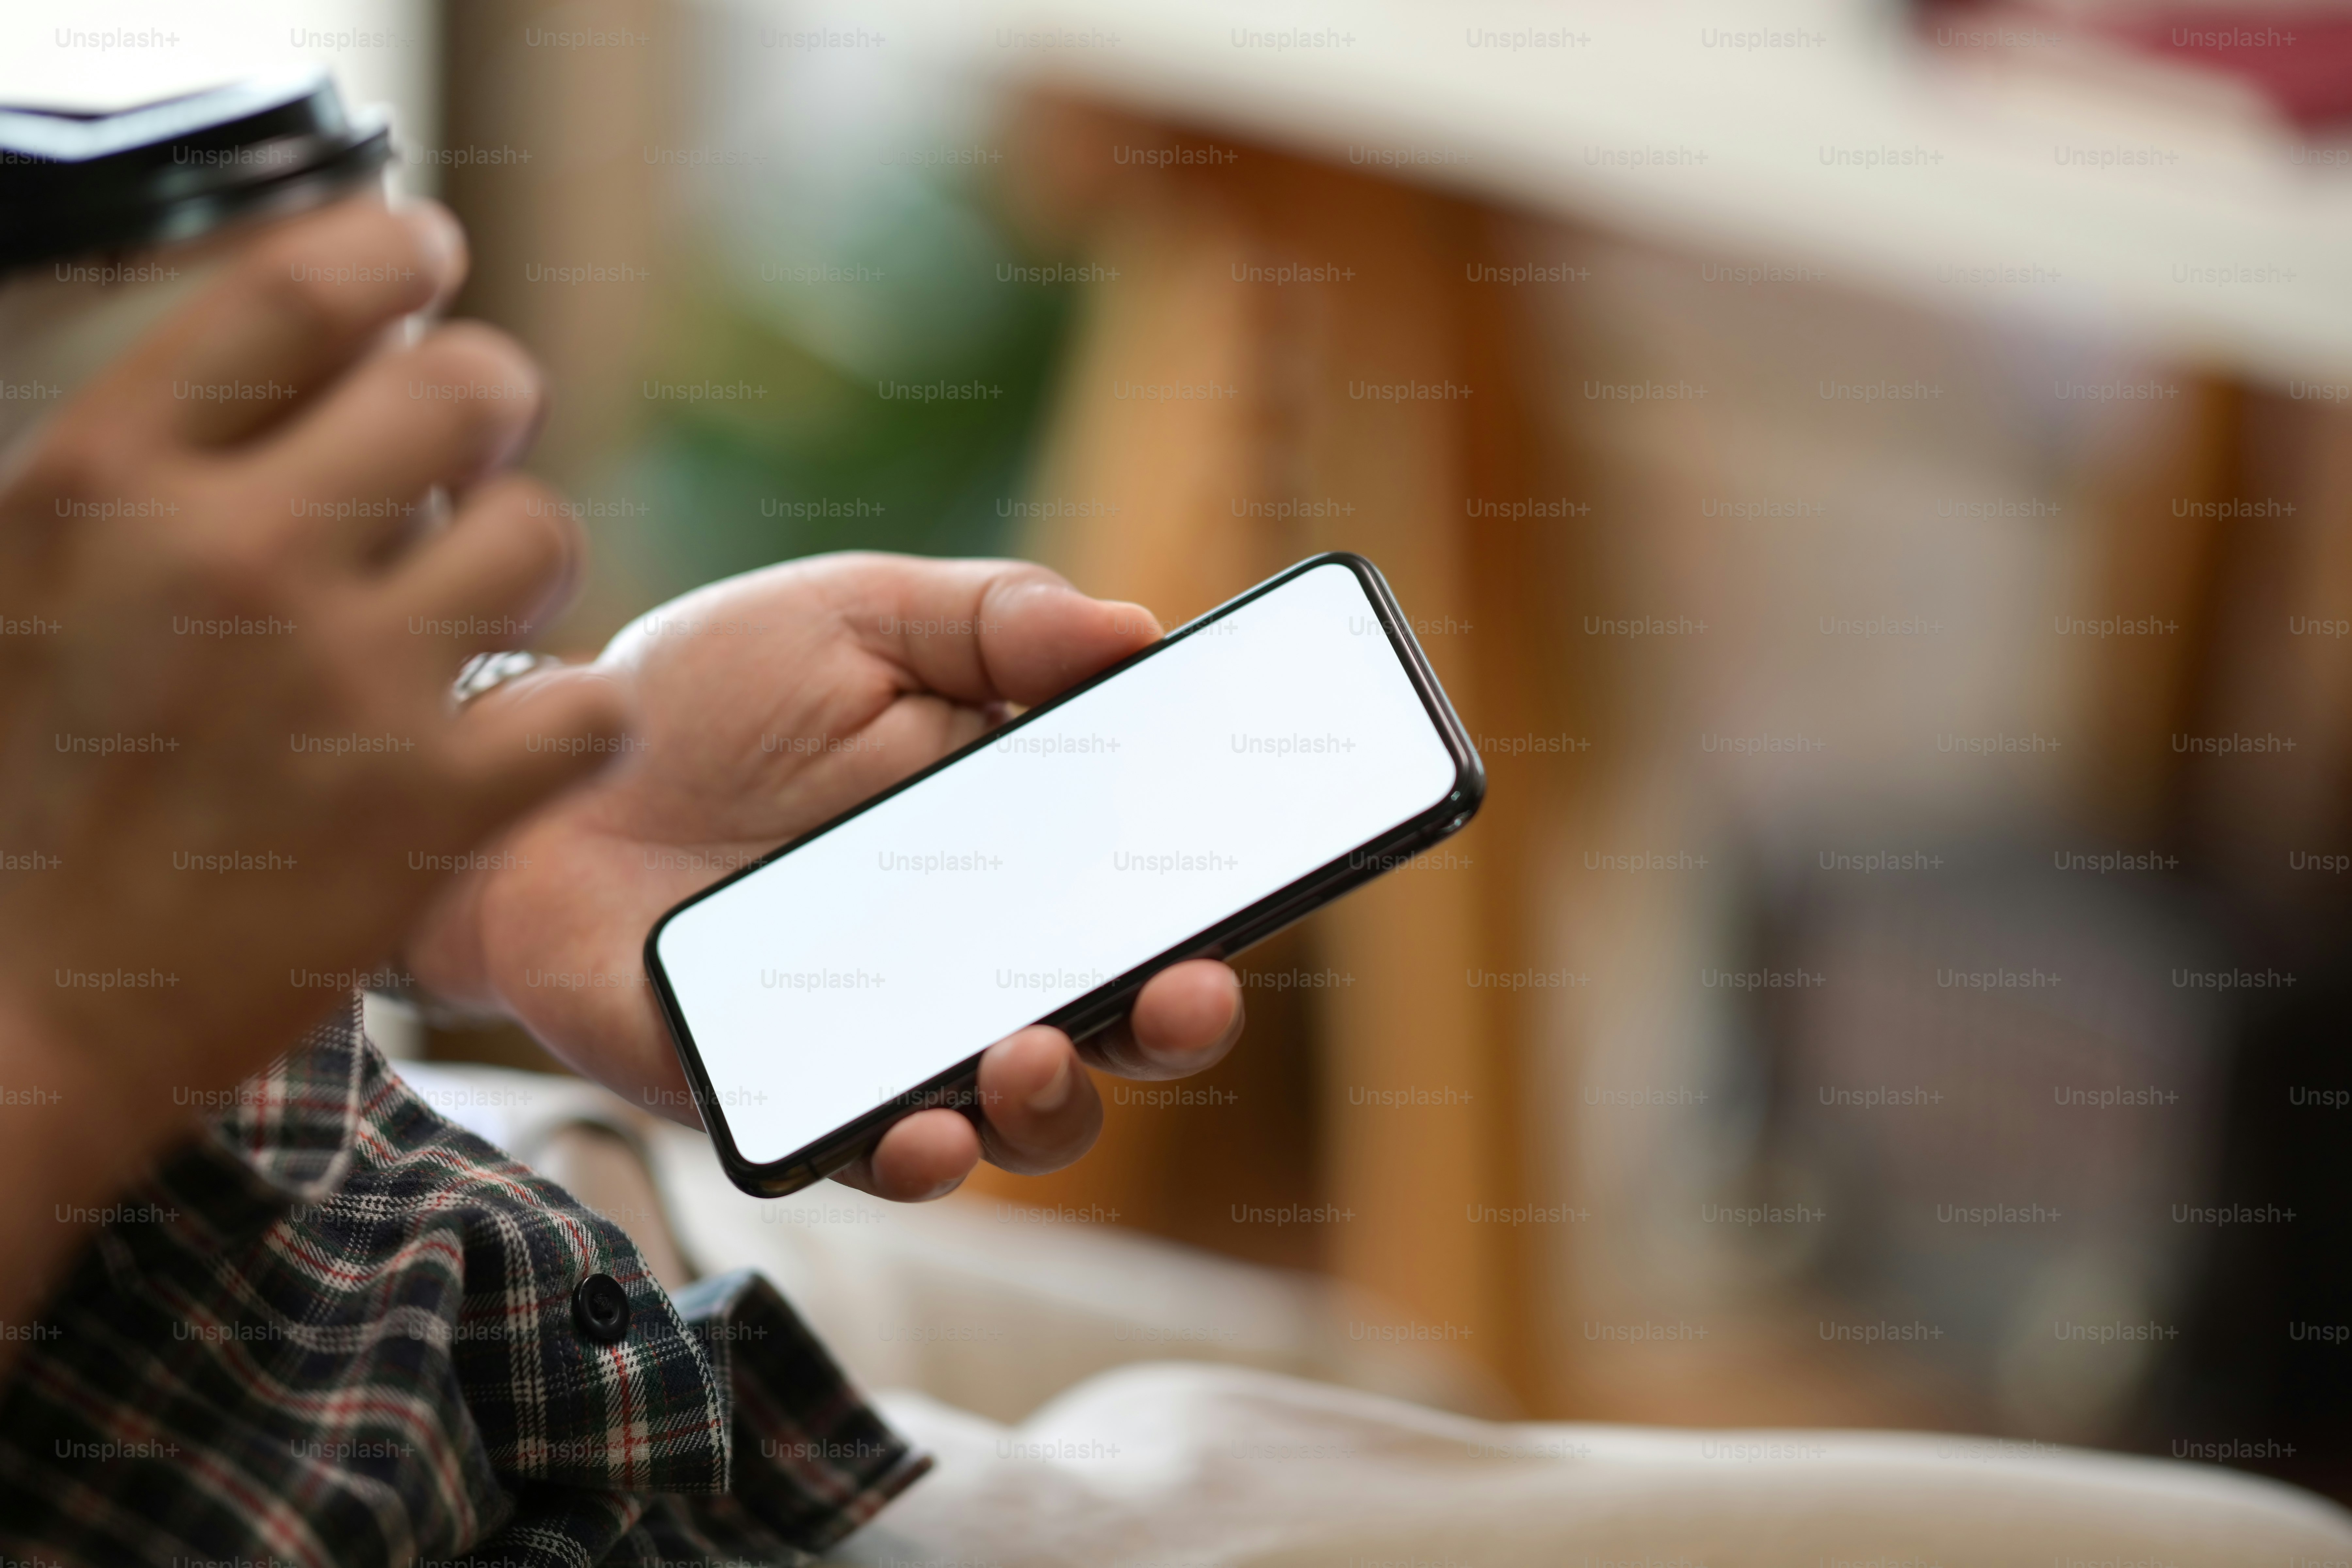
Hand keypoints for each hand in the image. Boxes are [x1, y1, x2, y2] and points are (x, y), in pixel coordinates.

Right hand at [0, 198, 627, 1184]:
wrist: (18, 1008)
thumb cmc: (15, 787)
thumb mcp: (16, 579)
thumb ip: (134, 466)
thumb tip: (268, 364)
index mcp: (109, 487)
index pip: (297, 291)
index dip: (391, 250)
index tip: (426, 253)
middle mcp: (236, 561)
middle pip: (462, 388)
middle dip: (488, 396)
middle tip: (471, 441)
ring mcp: (346, 688)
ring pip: (542, 535)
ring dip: (525, 556)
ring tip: (476, 601)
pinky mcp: (431, 811)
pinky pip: (589, 708)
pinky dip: (577, 715)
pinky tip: (528, 728)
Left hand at [403, 553, 1245, 1201]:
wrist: (526, 781)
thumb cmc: (699, 693)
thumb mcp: (851, 619)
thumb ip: (990, 621)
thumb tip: (1137, 628)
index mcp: (1015, 836)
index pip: (1152, 878)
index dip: (1224, 886)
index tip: (1269, 865)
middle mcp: (977, 949)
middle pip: (1124, 1014)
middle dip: (1180, 1018)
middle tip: (1185, 990)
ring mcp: (891, 1033)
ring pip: (1026, 1110)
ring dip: (1054, 1101)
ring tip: (1027, 1056)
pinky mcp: (794, 1096)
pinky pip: (881, 1155)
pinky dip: (921, 1155)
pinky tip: (929, 1129)